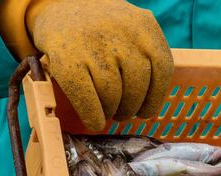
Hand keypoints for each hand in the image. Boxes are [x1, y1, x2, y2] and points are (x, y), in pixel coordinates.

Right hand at [26, 0, 172, 131]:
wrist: (58, 4)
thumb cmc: (101, 27)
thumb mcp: (131, 29)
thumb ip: (145, 56)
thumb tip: (148, 108)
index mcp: (144, 25)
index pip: (162, 70)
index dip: (155, 98)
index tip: (146, 111)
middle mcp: (121, 32)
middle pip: (136, 87)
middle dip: (130, 107)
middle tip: (122, 112)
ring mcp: (93, 44)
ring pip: (112, 96)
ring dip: (111, 111)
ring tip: (106, 109)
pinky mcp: (68, 59)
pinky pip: (88, 101)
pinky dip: (93, 116)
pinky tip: (94, 119)